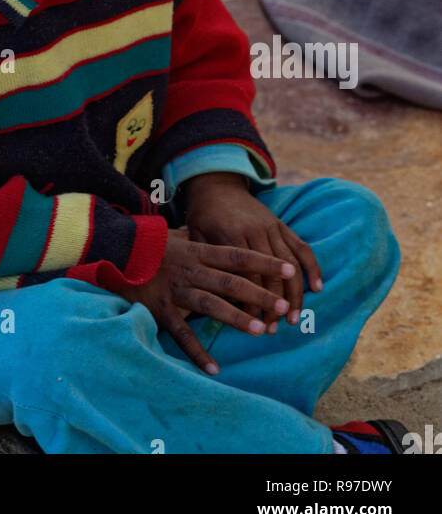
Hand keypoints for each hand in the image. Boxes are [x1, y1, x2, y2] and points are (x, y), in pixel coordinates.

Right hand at [123, 227, 295, 372]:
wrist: (114, 252)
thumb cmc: (151, 248)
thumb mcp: (179, 240)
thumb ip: (203, 244)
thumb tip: (230, 242)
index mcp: (197, 252)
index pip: (237, 255)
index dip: (264, 262)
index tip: (290, 268)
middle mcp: (190, 270)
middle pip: (230, 281)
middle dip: (259, 294)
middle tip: (283, 306)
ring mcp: (175, 290)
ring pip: (211, 305)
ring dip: (237, 318)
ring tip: (261, 331)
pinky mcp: (160, 309)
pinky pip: (181, 333)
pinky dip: (197, 352)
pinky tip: (214, 368)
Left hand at [182, 172, 322, 332]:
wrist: (216, 184)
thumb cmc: (203, 216)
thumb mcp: (196, 237)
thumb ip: (208, 265)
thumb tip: (215, 301)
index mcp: (232, 235)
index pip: (248, 276)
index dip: (253, 302)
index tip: (254, 324)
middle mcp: (256, 230)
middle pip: (272, 273)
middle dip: (275, 304)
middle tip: (275, 329)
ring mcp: (272, 226)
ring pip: (290, 264)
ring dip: (295, 293)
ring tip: (293, 319)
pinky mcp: (281, 224)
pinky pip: (301, 246)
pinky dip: (312, 267)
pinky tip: (317, 288)